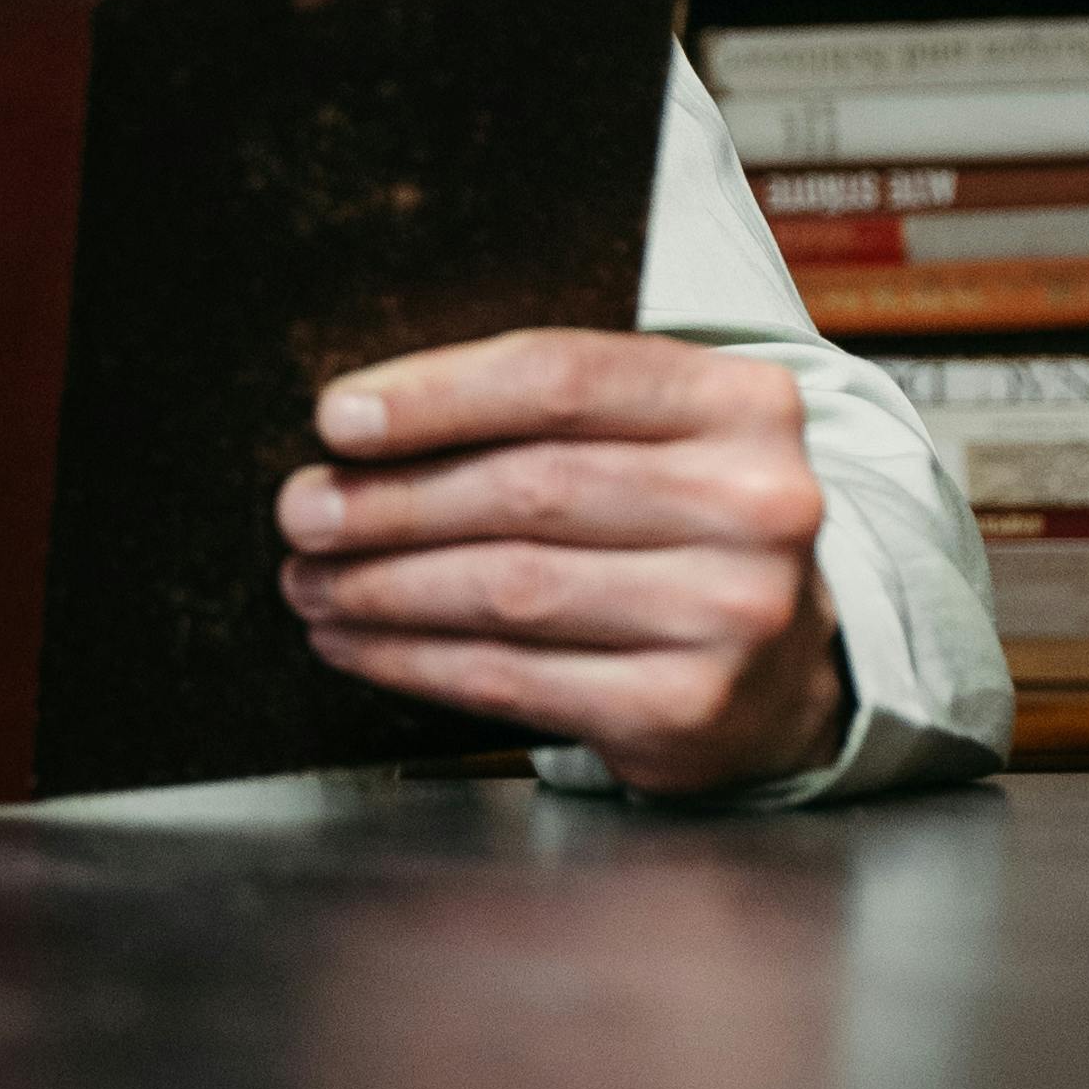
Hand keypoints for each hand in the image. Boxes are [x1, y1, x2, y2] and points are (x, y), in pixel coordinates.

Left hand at [275, 328, 846, 799]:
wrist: (785, 667)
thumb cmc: (679, 523)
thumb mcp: (650, 435)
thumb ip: (540, 410)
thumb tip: (356, 427)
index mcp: (742, 403)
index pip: (561, 379)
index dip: (436, 396)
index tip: (337, 418)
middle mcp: (755, 505)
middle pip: (526, 489)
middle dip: (390, 502)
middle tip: (302, 510)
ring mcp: (730, 615)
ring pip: (510, 588)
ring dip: (384, 587)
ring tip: (311, 579)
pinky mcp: (687, 709)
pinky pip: (513, 678)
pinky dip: (414, 659)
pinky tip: (357, 641)